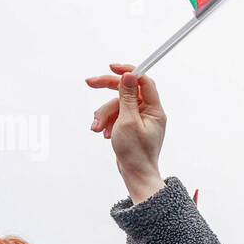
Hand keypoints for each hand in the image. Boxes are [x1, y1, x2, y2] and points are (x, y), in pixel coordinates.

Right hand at [86, 63, 166, 202]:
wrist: (135, 175)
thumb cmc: (135, 153)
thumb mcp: (127, 121)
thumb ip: (127, 97)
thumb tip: (129, 75)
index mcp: (154, 110)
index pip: (144, 81)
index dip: (128, 71)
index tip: (112, 68)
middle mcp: (149, 112)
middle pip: (127, 90)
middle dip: (107, 90)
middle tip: (90, 82)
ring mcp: (139, 119)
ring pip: (117, 105)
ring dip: (104, 114)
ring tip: (97, 129)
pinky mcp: (131, 126)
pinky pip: (116, 115)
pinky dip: (108, 122)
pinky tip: (104, 134)